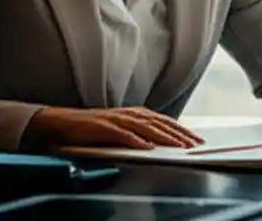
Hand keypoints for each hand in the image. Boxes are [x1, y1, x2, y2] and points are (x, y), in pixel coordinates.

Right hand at [21, 106, 203, 150]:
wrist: (63, 123)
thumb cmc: (94, 128)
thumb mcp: (121, 128)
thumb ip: (140, 132)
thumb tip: (160, 142)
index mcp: (136, 114)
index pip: (165, 121)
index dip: (183, 130)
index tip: (197, 140)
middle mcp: (130, 114)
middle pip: (161, 124)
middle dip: (180, 135)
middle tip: (195, 145)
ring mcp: (117, 120)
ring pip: (146, 128)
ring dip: (164, 138)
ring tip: (179, 147)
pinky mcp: (103, 128)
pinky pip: (122, 135)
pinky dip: (136, 141)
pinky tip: (147, 148)